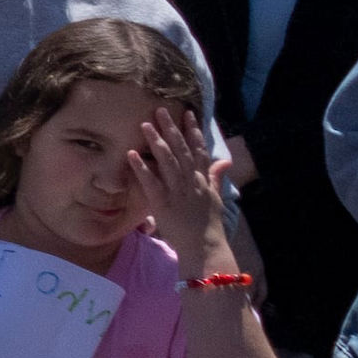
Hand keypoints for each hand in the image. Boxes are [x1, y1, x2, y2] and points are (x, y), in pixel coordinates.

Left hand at [130, 100, 230, 267]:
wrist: (205, 247)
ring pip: (167, 161)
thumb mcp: (215, 197)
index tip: (187, 113)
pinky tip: (131, 154)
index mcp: (202, 180)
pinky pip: (150, 182)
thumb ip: (217, 177)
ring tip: (144, 124)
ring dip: (155, 142)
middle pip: (181, 150)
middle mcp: (191, 181)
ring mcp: (177, 191)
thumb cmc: (208, 224)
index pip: (198, 150)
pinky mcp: (163, 202)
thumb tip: (226, 160)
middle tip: (160, 110)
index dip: (193, 131)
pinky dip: (141, 167)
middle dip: (171, 129)